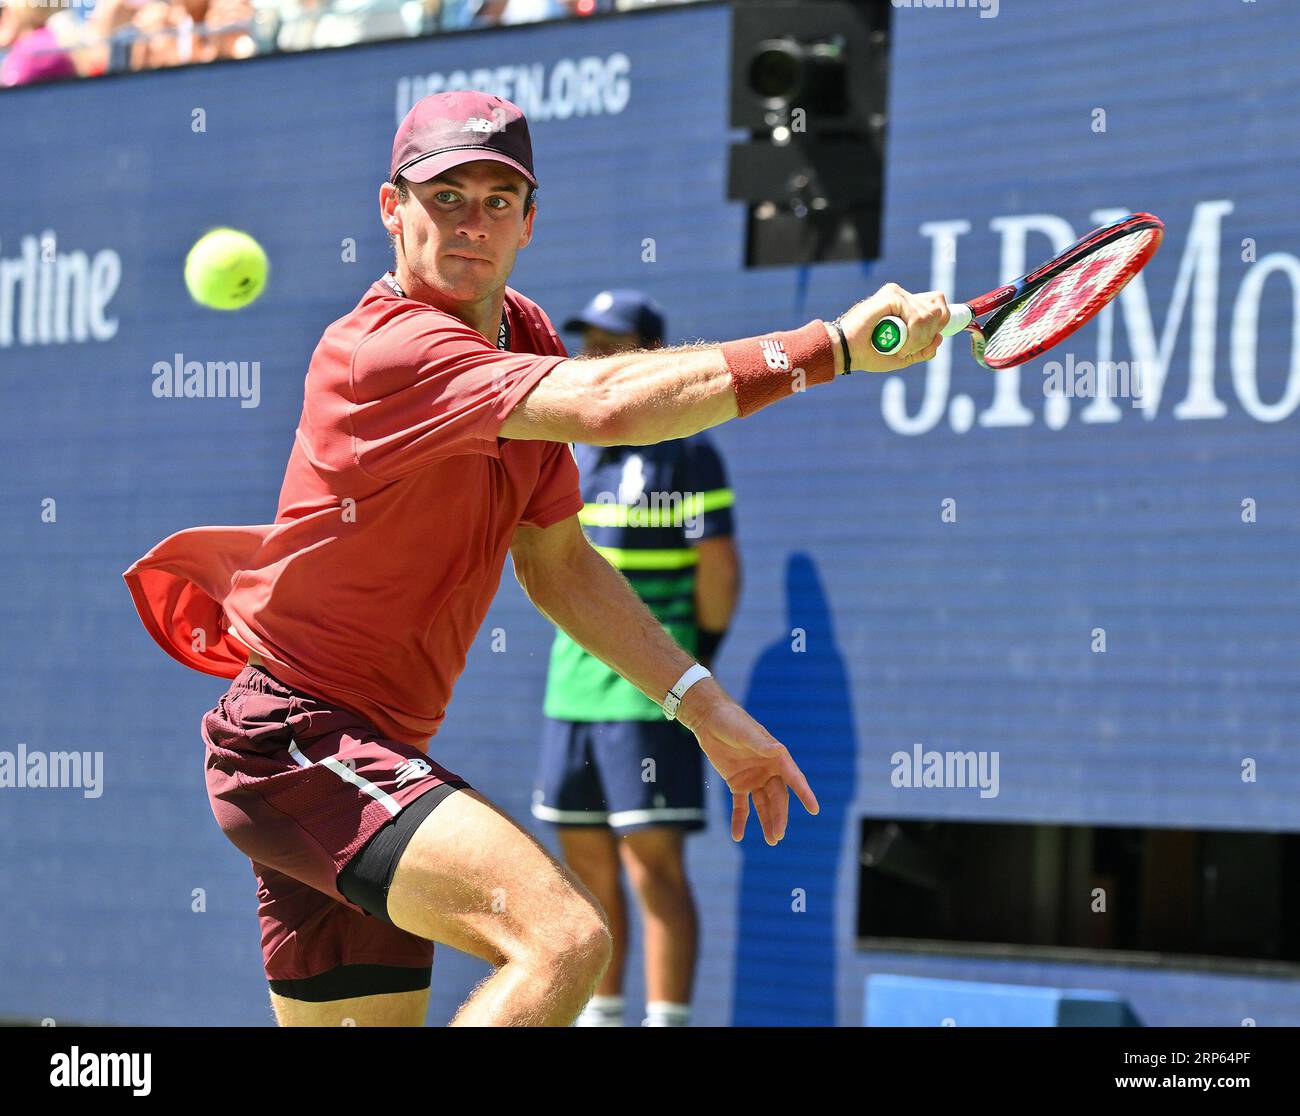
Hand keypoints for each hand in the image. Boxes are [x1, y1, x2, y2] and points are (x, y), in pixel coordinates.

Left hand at [680, 689, 818, 844]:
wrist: (710, 720)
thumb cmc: (732, 721)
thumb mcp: (745, 732)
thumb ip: (760, 744)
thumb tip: (778, 750)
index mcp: (777, 757)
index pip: (794, 778)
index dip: (804, 793)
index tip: (814, 809)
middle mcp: (768, 770)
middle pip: (778, 797)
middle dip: (779, 816)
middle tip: (778, 835)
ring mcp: (754, 778)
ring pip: (763, 805)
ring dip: (767, 822)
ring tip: (772, 841)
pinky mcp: (737, 783)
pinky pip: (741, 806)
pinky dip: (740, 820)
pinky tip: (738, 835)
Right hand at [838, 284, 950, 372]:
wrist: (847, 352)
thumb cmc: (869, 354)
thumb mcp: (903, 356)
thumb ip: (922, 349)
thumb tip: (939, 338)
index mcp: (906, 306)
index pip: (938, 304)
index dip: (942, 322)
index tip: (928, 342)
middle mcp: (903, 296)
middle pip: (938, 308)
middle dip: (929, 334)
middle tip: (909, 349)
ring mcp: (897, 294)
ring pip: (930, 314)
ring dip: (920, 339)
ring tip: (902, 349)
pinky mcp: (892, 296)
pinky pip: (917, 317)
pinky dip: (913, 336)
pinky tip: (900, 345)